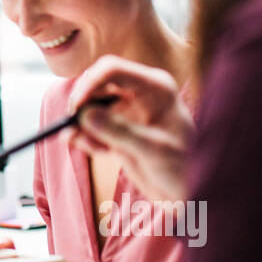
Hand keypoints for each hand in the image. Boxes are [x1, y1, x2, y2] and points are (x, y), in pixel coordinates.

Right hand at [65, 55, 193, 202]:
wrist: (188, 191)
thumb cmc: (183, 167)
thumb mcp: (153, 150)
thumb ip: (120, 131)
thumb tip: (84, 115)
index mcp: (154, 87)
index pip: (113, 70)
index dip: (89, 83)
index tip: (75, 107)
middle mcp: (138, 93)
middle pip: (96, 83)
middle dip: (81, 104)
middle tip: (72, 127)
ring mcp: (126, 110)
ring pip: (90, 105)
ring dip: (81, 124)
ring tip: (89, 147)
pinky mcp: (117, 128)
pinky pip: (90, 125)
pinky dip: (86, 136)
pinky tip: (96, 151)